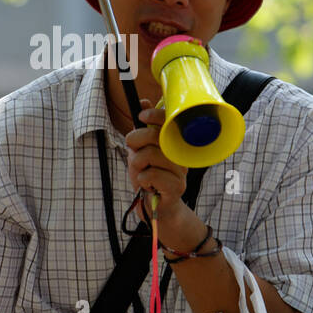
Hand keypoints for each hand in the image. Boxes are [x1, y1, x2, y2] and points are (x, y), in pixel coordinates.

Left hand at [125, 97, 188, 228]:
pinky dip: (141, 180)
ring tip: (141, 172)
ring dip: (136, 164)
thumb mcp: (141, 152)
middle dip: (135, 140)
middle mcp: (180, 155)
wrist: (159, 211)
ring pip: (149, 155)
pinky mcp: (176, 188)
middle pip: (154, 136)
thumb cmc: (150, 180)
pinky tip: (146, 186)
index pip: (170, 121)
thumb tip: (143, 101)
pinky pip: (150, 175)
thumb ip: (142, 130)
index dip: (155, 114)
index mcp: (174, 144)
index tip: (141, 116)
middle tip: (131, 149)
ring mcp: (181, 172)